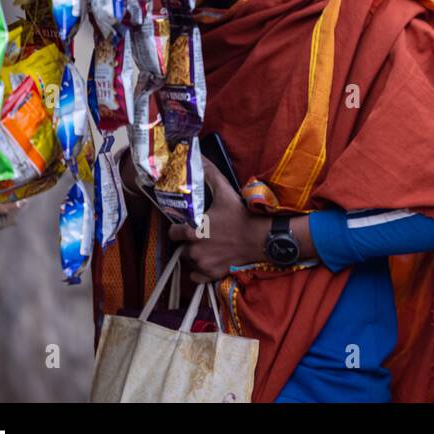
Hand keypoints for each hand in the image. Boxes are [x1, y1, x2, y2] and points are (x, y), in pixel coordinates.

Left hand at [167, 158, 270, 283]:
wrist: (261, 238)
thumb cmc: (241, 215)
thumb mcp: (224, 192)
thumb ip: (209, 175)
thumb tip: (198, 156)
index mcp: (192, 232)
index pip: (172, 234)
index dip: (179, 229)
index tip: (187, 227)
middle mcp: (194, 251)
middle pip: (182, 249)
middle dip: (189, 243)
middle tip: (202, 237)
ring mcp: (203, 264)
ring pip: (190, 262)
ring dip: (196, 256)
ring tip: (209, 248)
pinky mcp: (212, 275)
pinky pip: (197, 277)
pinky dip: (200, 272)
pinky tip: (210, 262)